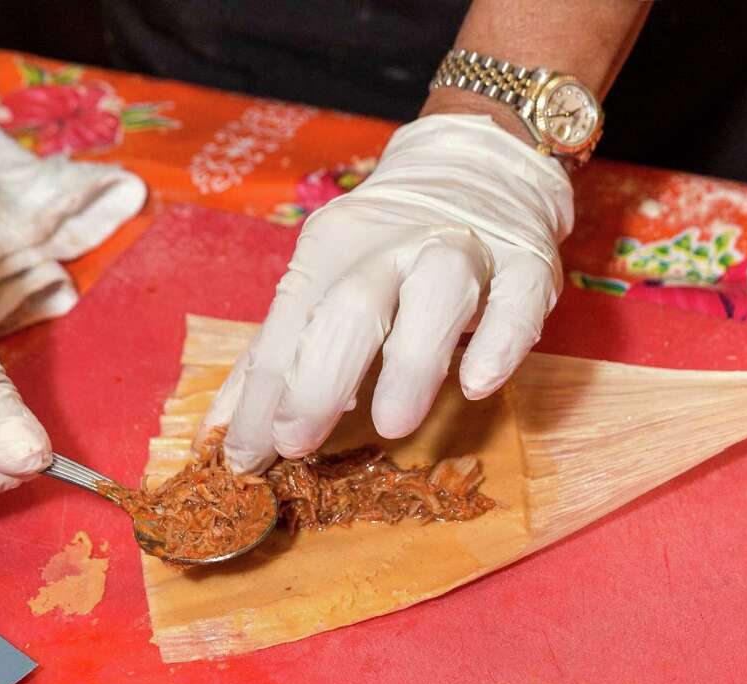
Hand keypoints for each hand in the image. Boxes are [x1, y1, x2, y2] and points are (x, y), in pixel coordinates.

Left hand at [198, 114, 573, 471]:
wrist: (476, 163)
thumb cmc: (384, 247)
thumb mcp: (319, 286)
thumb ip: (275, 358)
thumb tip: (221, 433)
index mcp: (330, 249)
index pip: (288, 328)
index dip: (262, 396)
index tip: (244, 457)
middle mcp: (393, 244)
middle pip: (351, 306)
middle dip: (319, 380)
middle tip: (297, 443)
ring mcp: (463, 250)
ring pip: (438, 294)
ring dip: (410, 361)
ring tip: (391, 425)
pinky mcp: (525, 265)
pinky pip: (517, 301)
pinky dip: (498, 341)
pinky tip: (478, 384)